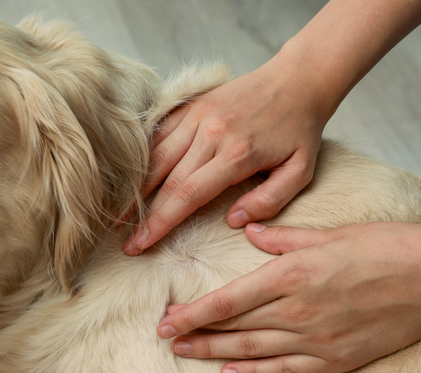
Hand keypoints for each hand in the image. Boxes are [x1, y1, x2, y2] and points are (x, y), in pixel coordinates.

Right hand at [123, 56, 325, 255]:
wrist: (298, 79)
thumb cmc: (300, 130)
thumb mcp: (301, 171)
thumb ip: (270, 200)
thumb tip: (234, 221)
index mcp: (236, 154)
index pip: (188, 195)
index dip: (161, 222)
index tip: (141, 244)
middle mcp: (211, 133)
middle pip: (166, 181)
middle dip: (143, 215)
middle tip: (126, 242)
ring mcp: (198, 116)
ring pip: (156, 157)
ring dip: (136, 189)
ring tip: (119, 215)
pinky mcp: (192, 106)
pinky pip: (160, 134)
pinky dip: (144, 158)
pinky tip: (132, 179)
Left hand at [157, 222, 420, 372]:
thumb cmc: (384, 248)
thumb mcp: (328, 233)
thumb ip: (282, 237)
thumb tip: (250, 230)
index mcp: (291, 275)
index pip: (228, 300)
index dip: (193, 313)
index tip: (165, 320)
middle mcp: (297, 311)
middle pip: (234, 326)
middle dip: (196, 332)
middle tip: (166, 337)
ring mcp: (315, 339)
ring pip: (252, 350)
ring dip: (214, 352)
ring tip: (186, 353)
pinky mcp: (334, 359)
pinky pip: (285, 370)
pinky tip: (230, 372)